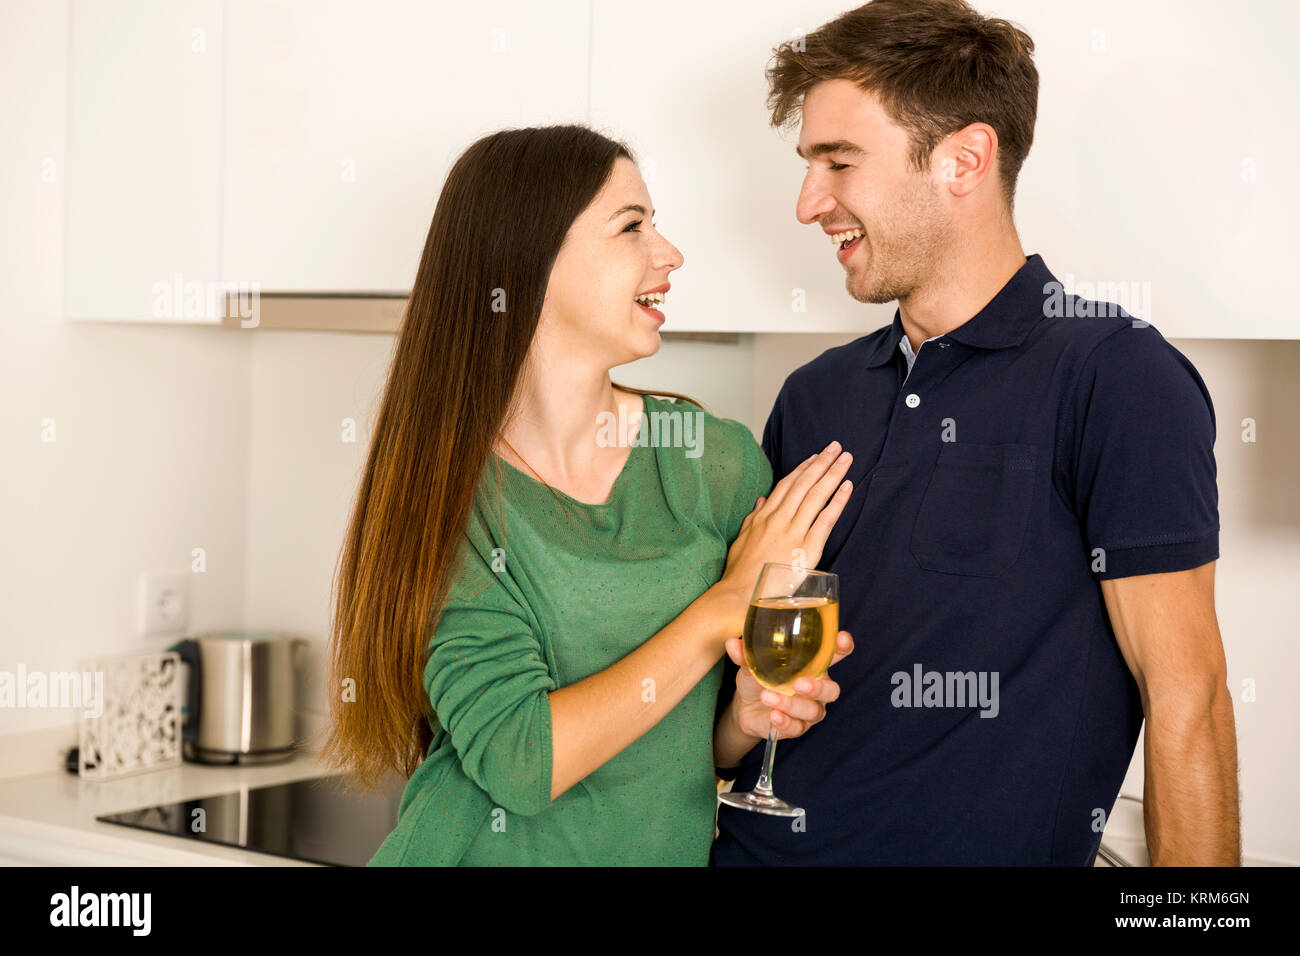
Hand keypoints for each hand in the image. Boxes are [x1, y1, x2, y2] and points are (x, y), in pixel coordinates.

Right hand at [711, 441, 854, 631]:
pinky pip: (826, 520)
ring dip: (833, 474)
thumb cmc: (739, 573)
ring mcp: (793, 532)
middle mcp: (779, 519)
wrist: (738, 595)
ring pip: (816, 495)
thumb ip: (753, 519)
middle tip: (836, 446)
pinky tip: (847, 487)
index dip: (803, 469)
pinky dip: (838, 501)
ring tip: (846, 458)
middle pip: (804, 484)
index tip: (815, 456)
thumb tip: (761, 502)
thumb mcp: (741, 539)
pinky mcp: (806, 549)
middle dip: (822, 463)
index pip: (786, 486)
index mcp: (763, 517)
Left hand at [725, 630, 853, 740]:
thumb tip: (733, 643)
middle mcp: (817, 688)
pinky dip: (785, 722)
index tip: (842, 639)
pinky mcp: (797, 727)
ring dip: (791, 705)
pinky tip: (773, 716)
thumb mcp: (749, 664)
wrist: (744, 707)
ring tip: (767, 697)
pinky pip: (798, 727)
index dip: (843, 647)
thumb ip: (745, 654)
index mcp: (812, 665)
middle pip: (831, 690)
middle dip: (818, 688)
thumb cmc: (756, 677)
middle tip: (798, 684)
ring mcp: (809, 709)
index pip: (835, 654)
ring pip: (813, 711)